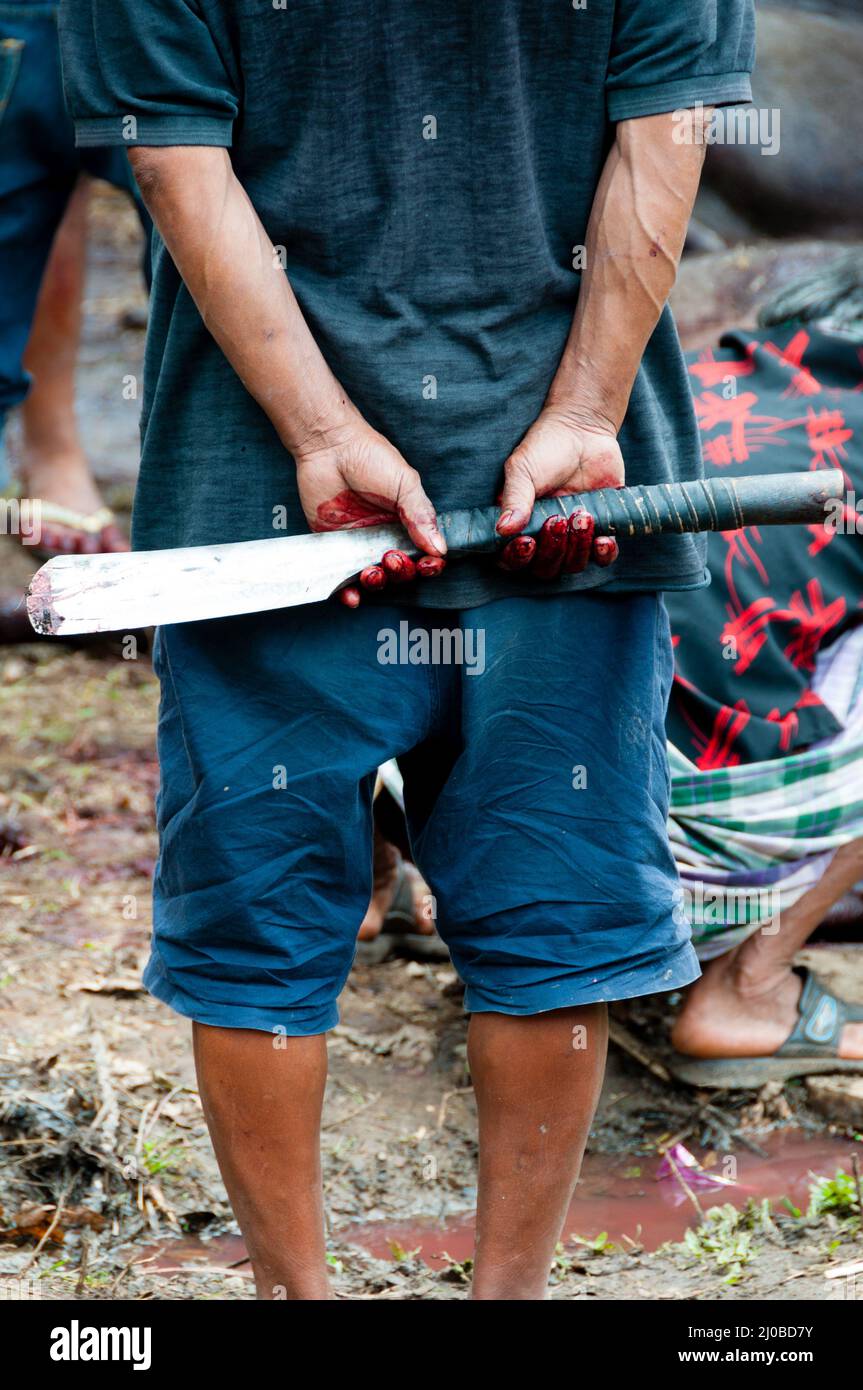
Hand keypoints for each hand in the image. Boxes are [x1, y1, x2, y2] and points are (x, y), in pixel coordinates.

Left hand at [293, 415, 446, 605]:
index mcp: (406, 523)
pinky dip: (347, 593)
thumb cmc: (370, 456)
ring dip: (377, 583)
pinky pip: (341, 578)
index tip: (427, 564)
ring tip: (372, 570)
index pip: (424, 554)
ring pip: (374, 579)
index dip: (428, 566)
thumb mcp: (404, 483)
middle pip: (401, 571)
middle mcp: (384, 537)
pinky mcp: (333, 546)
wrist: (329, 446)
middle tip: (392, 557)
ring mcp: (358, 544)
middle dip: (401, 572)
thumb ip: (422, 515)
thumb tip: (440, 548)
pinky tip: (351, 596)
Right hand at [496, 408, 623, 577]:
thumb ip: (513, 498)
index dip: (517, 558)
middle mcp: (545, 538)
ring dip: (577, 548)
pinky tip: (604, 539)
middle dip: (552, 550)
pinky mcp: (602, 530)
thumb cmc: (545, 448)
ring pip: (573, 565)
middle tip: (557, 520)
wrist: (583, 429)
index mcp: (519, 527)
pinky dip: (603, 554)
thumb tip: (502, 530)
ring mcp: (574, 537)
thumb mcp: (522, 469)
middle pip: (544, 568)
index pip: (511, 559)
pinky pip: (603, 557)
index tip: (527, 541)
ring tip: (581, 515)